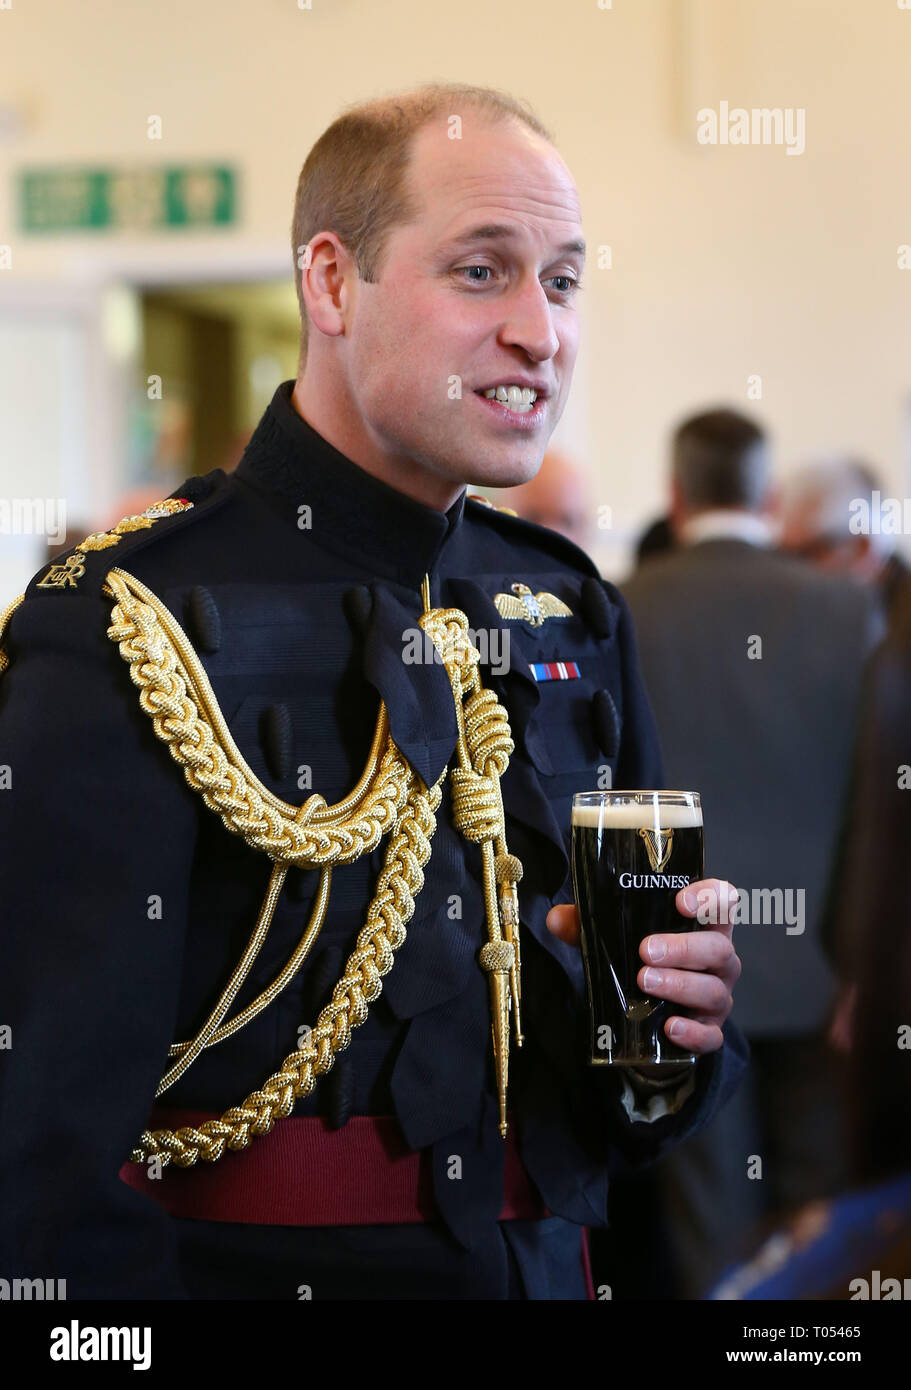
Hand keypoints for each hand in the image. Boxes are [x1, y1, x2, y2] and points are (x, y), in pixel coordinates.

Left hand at [545, 878, 740, 1054]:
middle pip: (718, 948)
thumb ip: (587, 925)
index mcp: (702, 926)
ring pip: (713, 990)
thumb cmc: (640, 962)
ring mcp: (718, 996)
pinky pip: (710, 1035)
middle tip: (646, 950)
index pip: (723, 901)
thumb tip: (556, 919)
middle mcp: (718, 959)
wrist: (650, 1019)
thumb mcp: (615, 938)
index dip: (710, 897)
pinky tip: (670, 1027)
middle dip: (683, 947)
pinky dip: (692, 1032)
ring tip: (644, 982)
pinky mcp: (710, 1031)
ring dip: (680, 986)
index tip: (680, 902)